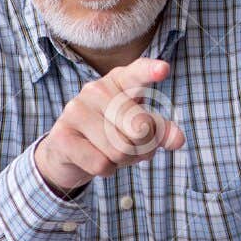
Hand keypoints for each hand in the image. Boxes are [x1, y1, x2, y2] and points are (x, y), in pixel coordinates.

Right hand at [34, 58, 184, 193]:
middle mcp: (96, 89)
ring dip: (124, 161)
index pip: (137, 74)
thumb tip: (178, 139)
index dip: (150, 71)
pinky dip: (106, 170)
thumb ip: (161, 131)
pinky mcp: (62, 135)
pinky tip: (95, 160)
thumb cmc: (111, 133)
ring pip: (120, 149)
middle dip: (143, 147)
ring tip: (112, 153)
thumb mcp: (140, 129)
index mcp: (120, 80)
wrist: (68, 152)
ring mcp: (75, 110)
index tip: (164, 70)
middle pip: (139, 128)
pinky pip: (101, 163)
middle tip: (133, 147)